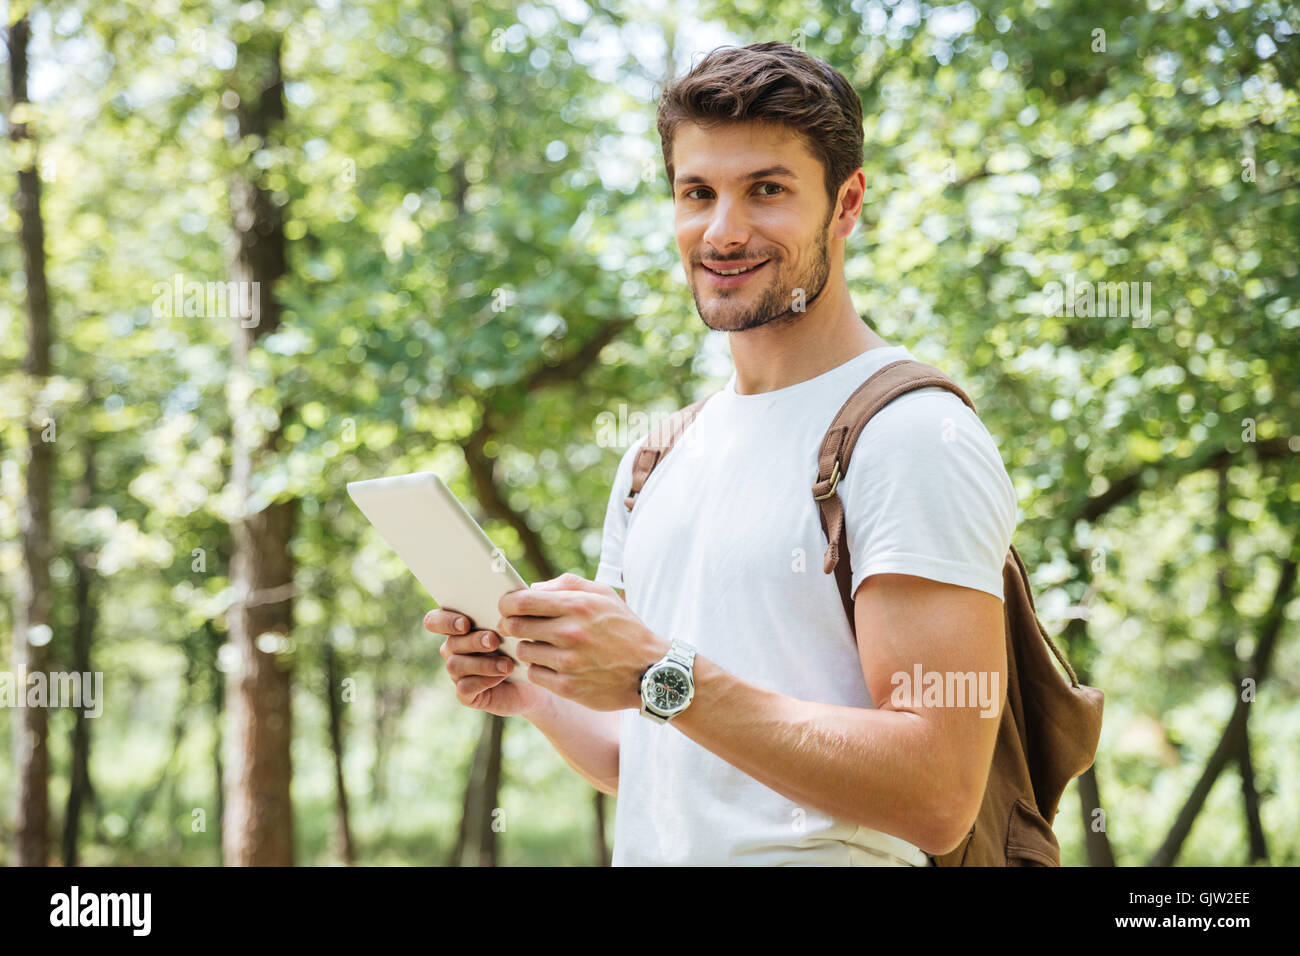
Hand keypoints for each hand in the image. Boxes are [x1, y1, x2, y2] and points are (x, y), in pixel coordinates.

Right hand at [425, 607, 548, 717]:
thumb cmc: (526, 643)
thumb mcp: (521, 622)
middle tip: (493, 640)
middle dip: (472, 641)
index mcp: (460, 626)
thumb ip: (516, 604)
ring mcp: (458, 672)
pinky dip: (484, 681)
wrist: (538, 678)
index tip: (466, 623)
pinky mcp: (466, 694)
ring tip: (507, 664)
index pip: (435, 620)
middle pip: (450, 643)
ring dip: (482, 663)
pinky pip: (465, 687)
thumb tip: (526, 589)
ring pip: (455, 665)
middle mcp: (454, 649)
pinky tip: (502, 676)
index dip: (444, 621)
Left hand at [496, 573, 669, 711]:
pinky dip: (539, 669)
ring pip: (523, 652)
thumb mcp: (604, 594)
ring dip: (527, 648)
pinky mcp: (568, 687)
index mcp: (578, 606)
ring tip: (542, 646)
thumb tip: (533, 588)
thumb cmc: (625, 628)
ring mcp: (568, 662)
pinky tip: (552, 664)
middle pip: (515, 626)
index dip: (507, 603)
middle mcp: (570, 633)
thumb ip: (567, 584)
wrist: (651, 670)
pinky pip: (534, 675)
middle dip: (511, 625)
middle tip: (517, 627)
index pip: (522, 602)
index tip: (508, 606)